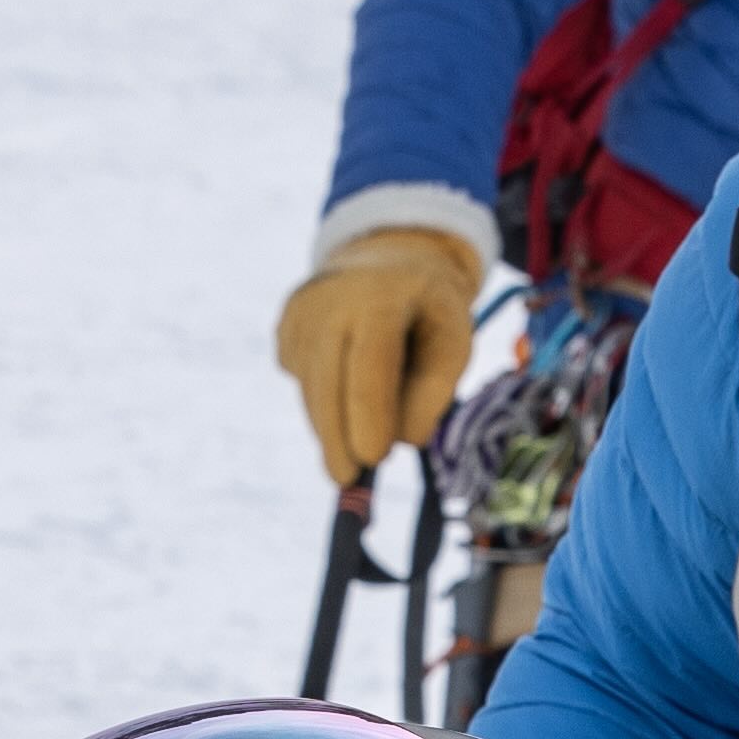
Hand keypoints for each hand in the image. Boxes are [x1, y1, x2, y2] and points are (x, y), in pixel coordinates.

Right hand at [275, 220, 490, 485]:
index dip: (370, 413)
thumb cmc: (429, 311)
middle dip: (337, 436)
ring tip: (351, 454)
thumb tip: (402, 441)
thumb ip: (435, 393)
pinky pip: (302, 379)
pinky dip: (323, 401)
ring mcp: (301, 310)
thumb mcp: (453, 343)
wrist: (387, 258)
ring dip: (329, 425)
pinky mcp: (285, 327)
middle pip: (328, 380)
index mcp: (382, 293)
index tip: (374, 458)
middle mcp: (331, 296)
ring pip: (310, 387)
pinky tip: (346, 389)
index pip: (370, 361)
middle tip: (348, 480)